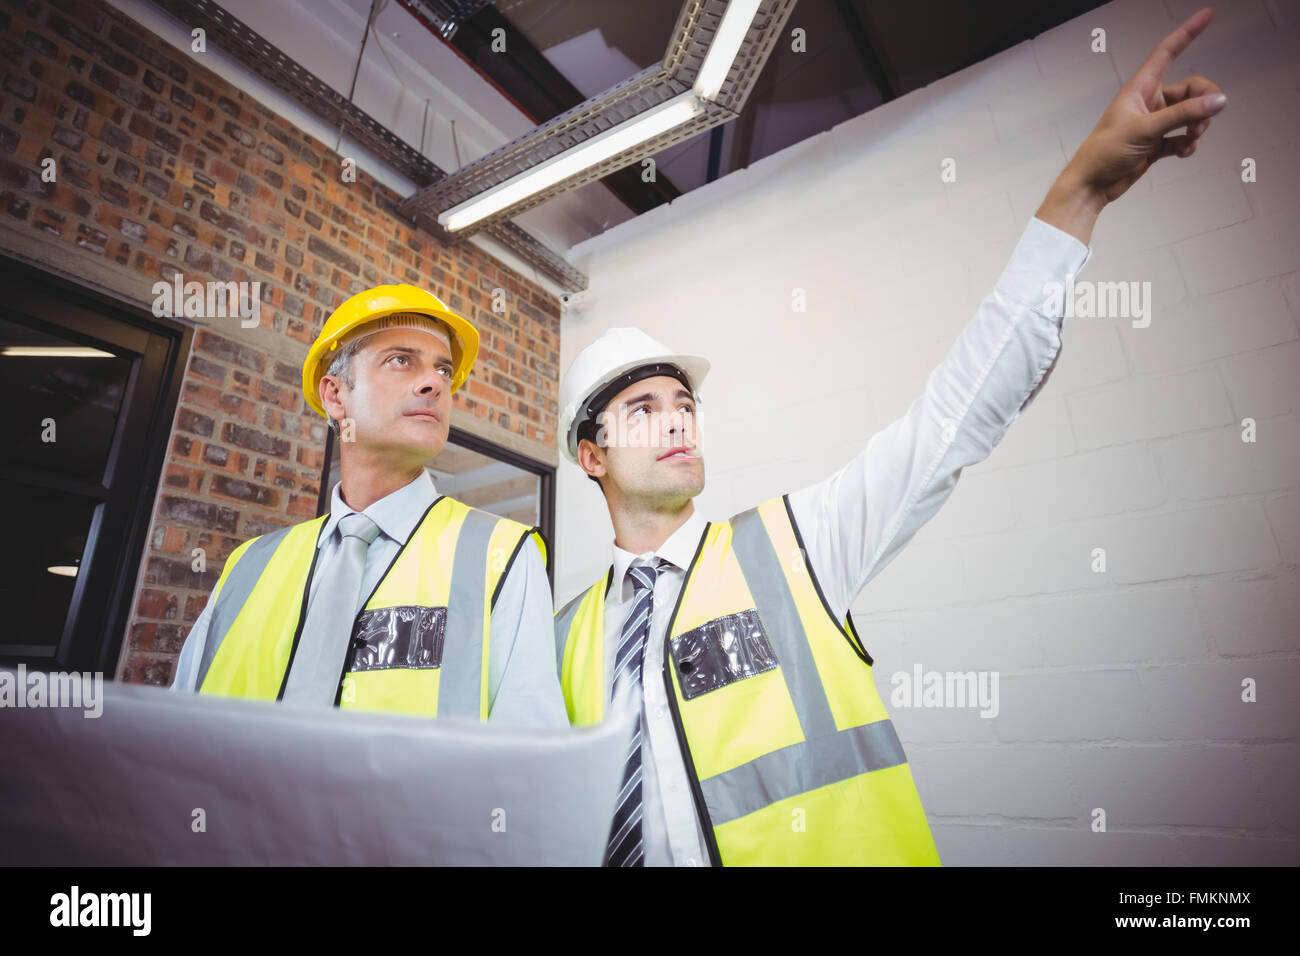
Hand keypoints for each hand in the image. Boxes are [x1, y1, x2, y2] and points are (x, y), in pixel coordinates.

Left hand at [1037, 7, 1225, 242]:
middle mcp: (1148, 103)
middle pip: (1190, 88)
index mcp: (1139, 89)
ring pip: (1188, 114)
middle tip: (1205, 118)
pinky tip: (1184, 152)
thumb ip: (1183, 114)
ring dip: (1196, 124)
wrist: (1091, 186)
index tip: (1207, 15)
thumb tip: (1218, 101)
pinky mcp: (1155, 144)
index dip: (1188, 33)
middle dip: (1203, 100)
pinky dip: (1187, 143)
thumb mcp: (1146, 130)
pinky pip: (1181, 137)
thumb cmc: (1104, 153)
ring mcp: (1153, 124)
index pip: (1167, 52)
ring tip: (1192, 137)